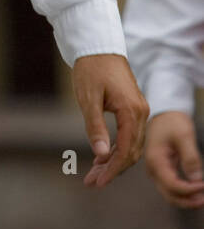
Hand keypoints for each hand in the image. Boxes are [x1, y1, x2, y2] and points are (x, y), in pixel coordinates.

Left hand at [72, 53, 148, 187]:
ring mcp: (138, 110)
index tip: (98, 182)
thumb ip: (95, 126)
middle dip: (112, 169)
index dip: (112, 169)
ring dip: (114, 161)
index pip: (126, 150)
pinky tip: (101, 156)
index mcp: (132, 111)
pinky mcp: (132, 108)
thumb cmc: (91, 69)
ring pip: (130, 145)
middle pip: (131, 151)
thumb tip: (100, 154)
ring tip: (93, 174)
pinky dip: (116, 148)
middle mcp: (140, 112)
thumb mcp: (88, 99)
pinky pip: (128, 135)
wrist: (97, 46)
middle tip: (92, 182)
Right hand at [144, 111, 203, 208]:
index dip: (189, 189)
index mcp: (155, 160)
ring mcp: (156, 172)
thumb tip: (197, 179)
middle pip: (169, 195)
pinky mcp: (162, 171)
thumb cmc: (172, 122)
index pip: (172, 184)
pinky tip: (196, 191)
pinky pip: (172, 188)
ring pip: (170, 195)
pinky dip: (184, 193)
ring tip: (202, 198)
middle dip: (188, 201)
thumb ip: (190, 157)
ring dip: (187, 200)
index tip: (203, 185)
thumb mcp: (184, 135)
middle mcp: (153, 170)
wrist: (164, 114)